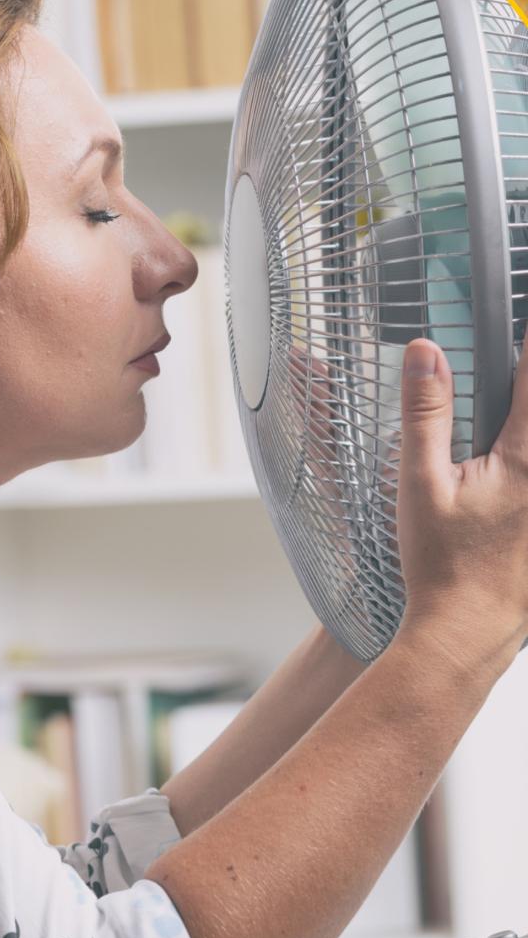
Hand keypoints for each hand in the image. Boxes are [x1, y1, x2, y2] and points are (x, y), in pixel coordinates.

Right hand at [391, 335, 527, 677]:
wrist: (468, 629)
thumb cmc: (442, 564)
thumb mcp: (419, 483)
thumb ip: (424, 413)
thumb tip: (426, 352)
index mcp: (527, 455)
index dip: (526, 341)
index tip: (515, 308)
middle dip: (523, 380)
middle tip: (507, 359)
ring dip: (520, 412)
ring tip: (508, 405)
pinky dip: (519, 441)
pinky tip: (508, 447)